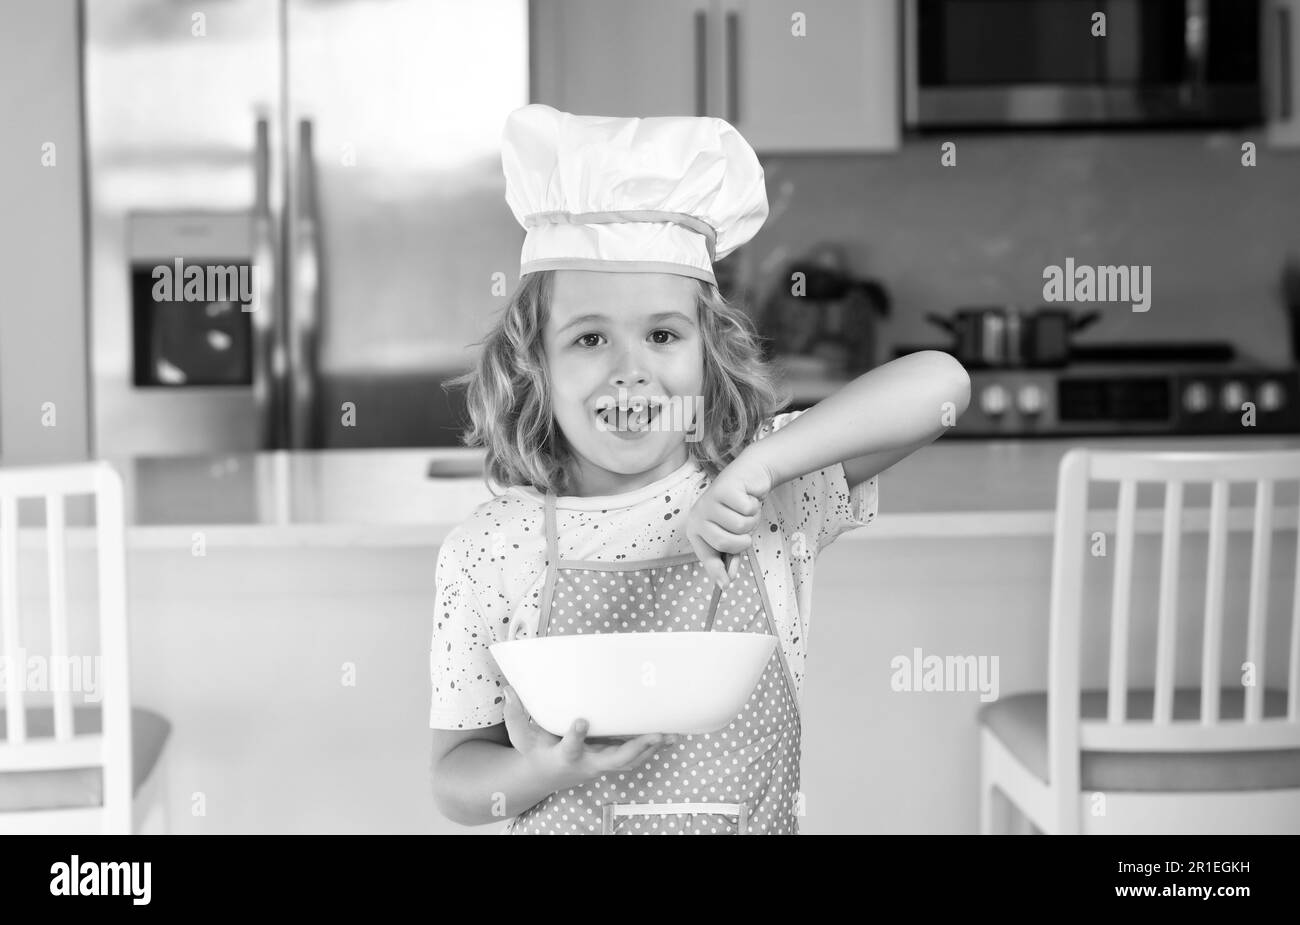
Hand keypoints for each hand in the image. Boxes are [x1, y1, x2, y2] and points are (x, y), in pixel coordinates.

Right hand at [503, 686, 680, 791]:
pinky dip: (651, 747)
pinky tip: (669, 734)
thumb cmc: (535, 751)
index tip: (581, 720)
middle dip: (635, 748)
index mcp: (563, 755)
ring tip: (670, 733)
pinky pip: (635, 756)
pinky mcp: (611, 761)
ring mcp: (601, 764)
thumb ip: (514, 714)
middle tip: (654, 735)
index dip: (576, 736)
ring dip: (650, 748)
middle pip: (614, 760)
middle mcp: (586, 762)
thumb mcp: (521, 735)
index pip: (569, 747)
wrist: (548, 774)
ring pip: (630, 760)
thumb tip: (508, 689)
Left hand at [685, 452, 773, 587]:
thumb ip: (730, 557)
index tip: (726, 585)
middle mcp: (698, 516)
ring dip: (751, 520)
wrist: (748, 477)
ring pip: (739, 526)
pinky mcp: (723, 490)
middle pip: (723, 543)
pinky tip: (748, 497)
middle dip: (742, 540)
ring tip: (746, 510)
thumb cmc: (738, 508)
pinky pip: (746, 510)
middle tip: (746, 529)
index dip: (717, 571)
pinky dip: (753, 506)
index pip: (707, 555)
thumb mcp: (734, 535)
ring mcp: (709, 502)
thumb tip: (727, 581)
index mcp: (697, 529)